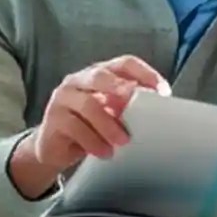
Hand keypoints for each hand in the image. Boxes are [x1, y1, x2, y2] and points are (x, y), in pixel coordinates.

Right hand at [10, 55, 169, 195]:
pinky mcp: (52, 120)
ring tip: (123, 141)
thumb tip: (156, 107)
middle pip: (100, 75)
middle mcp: (78, 81)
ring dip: (109, 125)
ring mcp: (63, 98)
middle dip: (120, 86)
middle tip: (135, 99)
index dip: (145, 74)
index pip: (124, 63)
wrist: (55, 150)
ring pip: (89, 105)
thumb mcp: (112, 114)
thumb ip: (128, 107)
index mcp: (99, 74)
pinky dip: (94, 141)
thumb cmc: (90, 127)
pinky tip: (105, 152)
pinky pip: (75, 128)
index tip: (164, 91)